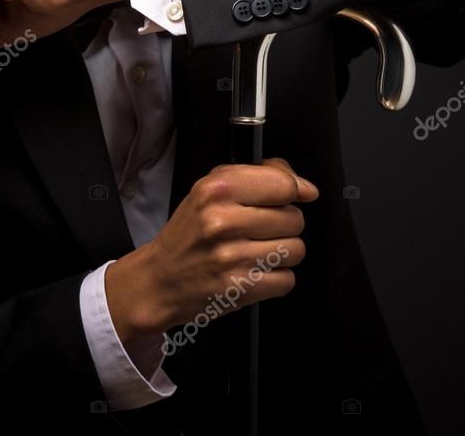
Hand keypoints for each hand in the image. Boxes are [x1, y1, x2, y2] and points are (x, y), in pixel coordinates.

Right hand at [105, 157, 318, 340]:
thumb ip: (255, 176)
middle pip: (294, 218)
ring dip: (283, 252)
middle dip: (284, 223)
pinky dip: (276, 278)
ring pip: (296, 249)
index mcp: (217, 189)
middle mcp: (223, 221)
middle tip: (260, 228)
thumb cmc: (189, 232)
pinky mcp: (240, 288)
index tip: (297, 195)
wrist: (160, 279)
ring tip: (258, 251)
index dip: (295, 189)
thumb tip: (304, 187)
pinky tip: (255, 271)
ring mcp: (232, 256)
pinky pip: (287, 279)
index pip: (283, 185)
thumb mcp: (210, 189)